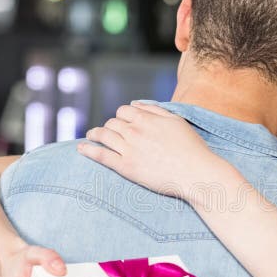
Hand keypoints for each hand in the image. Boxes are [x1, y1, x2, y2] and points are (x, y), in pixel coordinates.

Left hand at [78, 102, 226, 201]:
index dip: (121, 115)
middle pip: (112, 123)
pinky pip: (101, 155)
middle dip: (110, 126)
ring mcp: (128, 149)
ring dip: (95, 134)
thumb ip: (155, 109)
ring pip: (103, 136)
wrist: (195, 173)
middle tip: (108, 131)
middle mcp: (134, 131)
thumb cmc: (191, 148)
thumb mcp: (176, 121)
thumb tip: (136, 104)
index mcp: (146, 118)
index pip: (124, 111)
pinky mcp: (126, 167)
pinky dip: (88, 150)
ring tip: (91, 136)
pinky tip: (81, 148)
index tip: (122, 122)